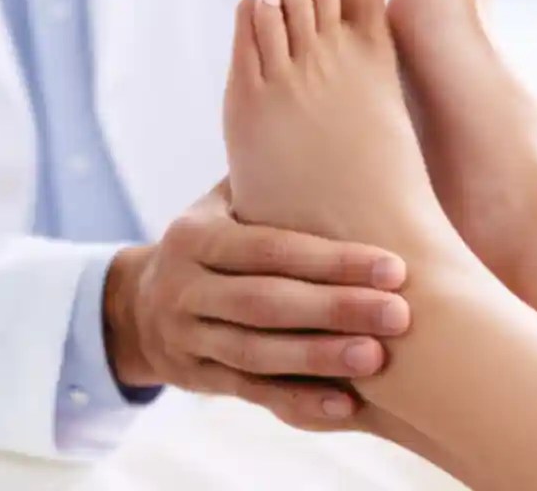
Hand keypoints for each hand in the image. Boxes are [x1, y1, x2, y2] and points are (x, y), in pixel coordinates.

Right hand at [104, 181, 410, 429]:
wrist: (138, 305)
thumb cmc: (211, 241)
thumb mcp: (219, 205)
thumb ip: (265, 183)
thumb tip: (341, 131)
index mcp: (193, 237)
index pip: (267, 247)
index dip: (329, 259)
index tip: (392, 265)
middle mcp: (184, 288)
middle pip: (263, 302)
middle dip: (333, 308)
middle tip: (399, 314)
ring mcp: (186, 338)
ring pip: (256, 354)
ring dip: (319, 358)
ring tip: (377, 358)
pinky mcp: (197, 378)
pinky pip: (252, 393)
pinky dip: (299, 402)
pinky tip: (347, 406)